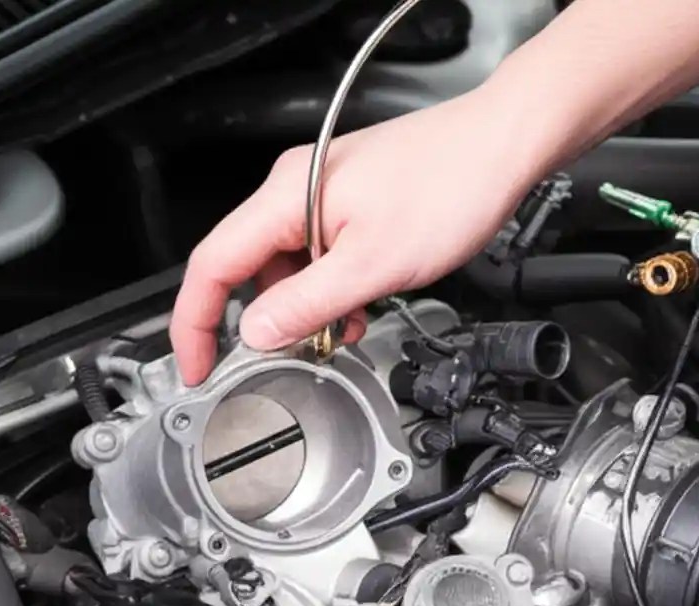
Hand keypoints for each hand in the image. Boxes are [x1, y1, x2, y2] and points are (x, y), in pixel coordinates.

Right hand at [169, 87, 546, 385]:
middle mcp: (295, 187)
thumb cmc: (451, 186)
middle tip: (286, 356)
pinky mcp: (353, 198)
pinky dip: (333, 286)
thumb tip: (256, 334)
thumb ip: (308, 303)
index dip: (195, 323)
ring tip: (343, 329)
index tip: (196, 366)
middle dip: (264, 318)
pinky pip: (322, 251)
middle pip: (248, 266)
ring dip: (307, 306)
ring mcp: (323, 190)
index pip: (212, 265)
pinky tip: (361, 304)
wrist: (502, 146)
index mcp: (286, 196)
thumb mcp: (374, 265)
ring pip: (289, 263)